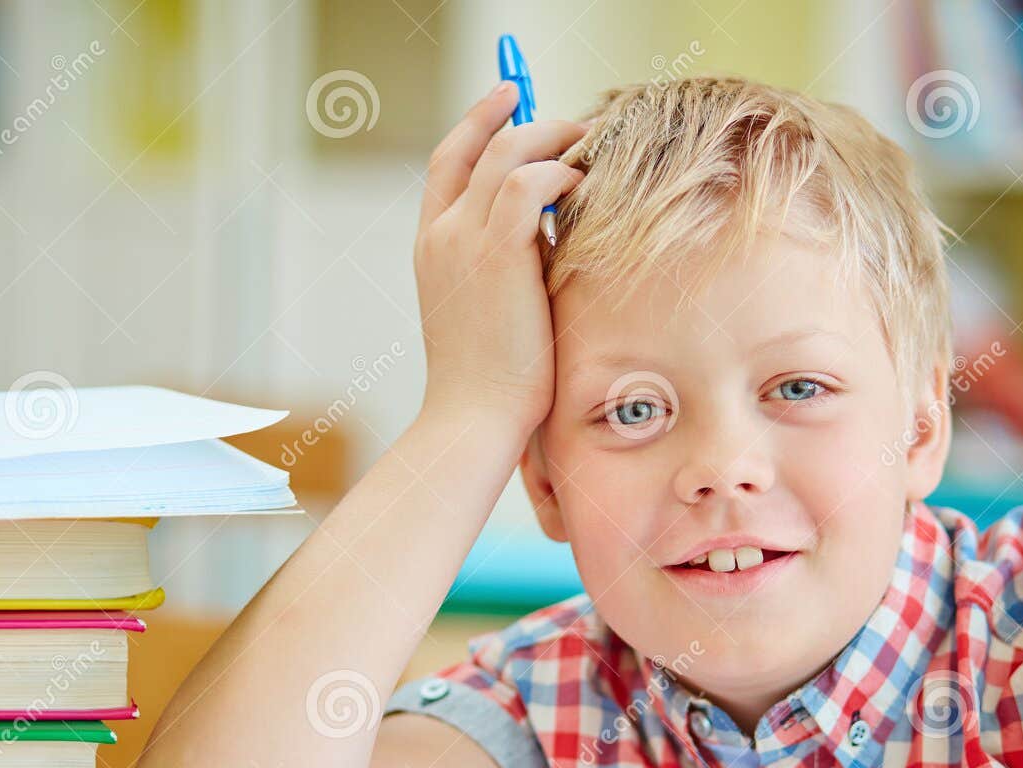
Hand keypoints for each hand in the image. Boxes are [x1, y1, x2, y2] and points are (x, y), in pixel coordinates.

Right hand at [414, 82, 584, 437]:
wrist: (474, 415)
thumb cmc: (491, 378)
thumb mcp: (490, 306)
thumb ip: (509, 259)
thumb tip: (551, 228)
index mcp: (432, 244)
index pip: (449, 160)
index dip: (479, 121)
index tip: (511, 97)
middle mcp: (441, 233)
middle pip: (478, 143)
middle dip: (524, 116)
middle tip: (573, 121)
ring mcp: (464, 239)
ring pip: (508, 153)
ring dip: (554, 140)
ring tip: (590, 150)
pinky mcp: (498, 254)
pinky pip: (532, 183)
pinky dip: (562, 173)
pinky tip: (586, 187)